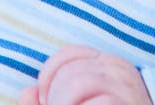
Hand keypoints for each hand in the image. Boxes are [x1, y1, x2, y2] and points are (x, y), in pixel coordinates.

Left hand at [19, 45, 153, 104]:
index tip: (48, 101)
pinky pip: (95, 103)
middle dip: (55, 99)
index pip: (67, 54)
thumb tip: (26, 92)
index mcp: (107, 63)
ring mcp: (127, 86)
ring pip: (76, 84)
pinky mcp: (127, 103)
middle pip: (68, 72)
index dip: (49, 77)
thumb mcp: (76, 103)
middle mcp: (119, 68)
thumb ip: (50, 101)